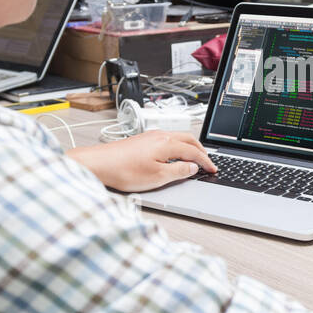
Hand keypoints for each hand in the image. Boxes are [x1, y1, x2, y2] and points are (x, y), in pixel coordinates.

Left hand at [69, 129, 216, 192]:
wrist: (99, 164)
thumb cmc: (124, 171)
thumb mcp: (157, 177)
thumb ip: (178, 172)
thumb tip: (191, 168)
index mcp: (167, 143)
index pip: (194, 151)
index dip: (206, 161)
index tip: (213, 169)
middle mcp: (160, 135)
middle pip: (188, 139)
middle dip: (201, 150)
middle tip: (207, 161)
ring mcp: (150, 136)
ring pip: (177, 137)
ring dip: (189, 146)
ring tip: (194, 158)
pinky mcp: (142, 139)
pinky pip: (167, 139)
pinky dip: (177, 145)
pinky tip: (173, 155)